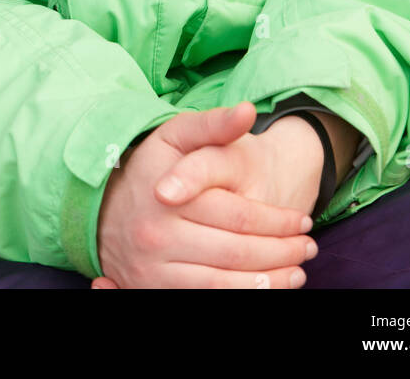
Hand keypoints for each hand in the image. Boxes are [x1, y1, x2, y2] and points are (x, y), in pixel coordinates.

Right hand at [92, 102, 316, 288]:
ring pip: (224, 284)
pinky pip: (204, 299)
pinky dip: (241, 296)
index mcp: (168, 197)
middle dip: (281, 252)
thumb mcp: (176, 134)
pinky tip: (266, 288)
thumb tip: (248, 111)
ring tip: (297, 272)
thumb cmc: (150, 166)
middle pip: (236, 252)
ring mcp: (153, 270)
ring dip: (268, 282)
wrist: (102, 207)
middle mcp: (158, 236)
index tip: (303, 220)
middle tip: (308, 248)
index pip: (239, 216)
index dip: (278, 221)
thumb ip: (214, 124)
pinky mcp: (151, 291)